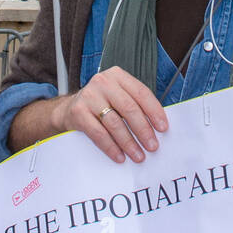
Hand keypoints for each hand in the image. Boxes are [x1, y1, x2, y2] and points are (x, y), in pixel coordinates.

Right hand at [53, 66, 168, 165]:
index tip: (163, 128)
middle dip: (143, 130)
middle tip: (152, 146)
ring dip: (129, 142)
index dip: (154, 111)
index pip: (141, 93)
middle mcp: (103, 82)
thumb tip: (157, 127)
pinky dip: (111, 147)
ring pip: (115, 123)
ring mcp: (89, 96)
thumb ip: (136, 105)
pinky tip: (120, 156)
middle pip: (129, 108)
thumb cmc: (102, 103)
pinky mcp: (78, 112)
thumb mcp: (118, 96)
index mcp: (118, 76)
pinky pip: (99, 134)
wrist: (69, 109)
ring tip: (138, 155)